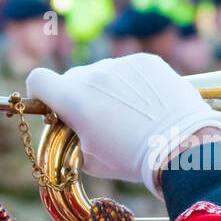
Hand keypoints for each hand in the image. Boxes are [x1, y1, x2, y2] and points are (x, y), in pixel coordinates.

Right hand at [27, 53, 220, 198]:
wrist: (182, 145)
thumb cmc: (133, 159)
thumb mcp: (91, 158)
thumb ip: (71, 136)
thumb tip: (68, 126)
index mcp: (73, 99)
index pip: (38, 80)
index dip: (42, 93)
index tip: (52, 105)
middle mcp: (94, 75)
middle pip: (74, 79)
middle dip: (79, 96)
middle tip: (99, 120)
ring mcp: (121, 65)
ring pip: (104, 74)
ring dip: (109, 90)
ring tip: (132, 116)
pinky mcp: (146, 61)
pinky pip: (130, 69)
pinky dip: (134, 83)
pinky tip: (148, 105)